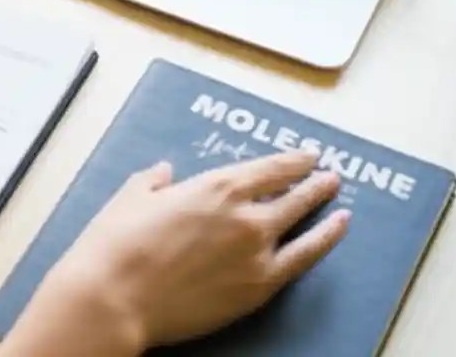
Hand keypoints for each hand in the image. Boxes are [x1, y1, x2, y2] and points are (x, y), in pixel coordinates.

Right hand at [0, 151, 349, 356]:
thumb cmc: (116, 245)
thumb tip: (165, 173)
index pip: (269, 169)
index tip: (307, 157)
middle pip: (294, 195)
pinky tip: (330, 237)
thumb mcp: (131, 197)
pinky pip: (301, 261)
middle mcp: (246, 215)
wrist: (115, 298)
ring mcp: (257, 253)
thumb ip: (154, 181)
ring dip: (325, 213)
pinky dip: (322, 244)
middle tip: (329, 177)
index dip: (292, 161)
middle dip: (314, 184)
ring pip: (304, 227)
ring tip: (340, 206)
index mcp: (216, 186)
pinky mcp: (258, 288)